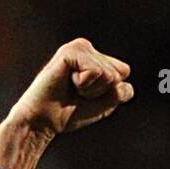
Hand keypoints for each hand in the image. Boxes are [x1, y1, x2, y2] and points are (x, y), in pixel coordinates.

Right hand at [8, 36, 132, 137]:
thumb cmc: (71, 112)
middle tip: (78, 94)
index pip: (124, 72)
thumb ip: (120, 92)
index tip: (88, 96)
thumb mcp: (104, 105)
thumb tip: (124, 76)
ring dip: (92, 90)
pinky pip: (96, 72)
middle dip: (101, 91)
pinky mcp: (70, 52)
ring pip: (109, 74)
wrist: (45, 120)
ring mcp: (78, 48)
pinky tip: (68, 83)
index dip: (110, 92)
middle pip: (118, 73)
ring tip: (72, 89)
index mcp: (95, 57)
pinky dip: (85, 85)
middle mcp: (87, 48)